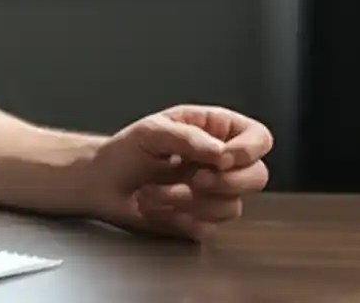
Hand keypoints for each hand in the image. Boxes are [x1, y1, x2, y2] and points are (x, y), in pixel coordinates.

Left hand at [86, 105, 273, 241]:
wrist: (101, 182)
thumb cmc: (124, 151)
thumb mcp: (151, 132)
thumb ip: (188, 137)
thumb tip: (221, 152)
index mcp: (214, 131)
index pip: (258, 138)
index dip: (248, 151)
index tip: (221, 159)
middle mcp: (220, 162)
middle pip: (257, 177)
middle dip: (225, 183)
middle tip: (194, 179)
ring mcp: (213, 193)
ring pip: (231, 206)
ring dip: (187, 201)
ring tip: (154, 191)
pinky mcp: (200, 219)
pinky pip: (209, 228)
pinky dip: (180, 220)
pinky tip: (157, 208)